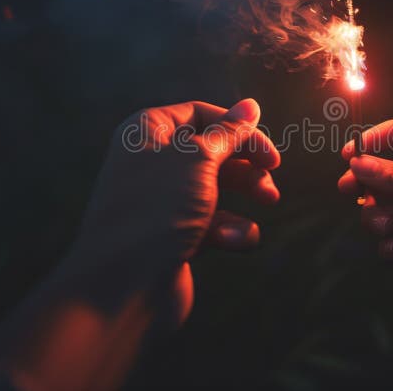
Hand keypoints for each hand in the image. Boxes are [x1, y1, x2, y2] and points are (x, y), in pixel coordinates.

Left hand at [0, 99, 279, 390]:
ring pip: (217, 186)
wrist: (121, 287)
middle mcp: (152, 162)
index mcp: (147, 132)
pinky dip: (230, 229)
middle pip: (213, 150)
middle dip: (246, 163)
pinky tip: (233, 240)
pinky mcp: (174, 236)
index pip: (200, 114)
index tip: (268, 150)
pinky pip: (211, 223)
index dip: (238, 128)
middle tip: (271, 178)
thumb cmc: (156, 210)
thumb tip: (251, 105)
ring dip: (247, 192)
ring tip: (269, 201)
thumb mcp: (198, 160)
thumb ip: (229, 133)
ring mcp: (163, 201)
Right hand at [338, 120, 392, 314]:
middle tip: (349, 190)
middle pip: (380, 174)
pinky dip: (389, 246)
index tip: (349, 155)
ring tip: (390, 228)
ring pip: (380, 210)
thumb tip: (358, 162)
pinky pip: (389, 242)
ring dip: (377, 218)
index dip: (371, 142)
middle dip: (364, 183)